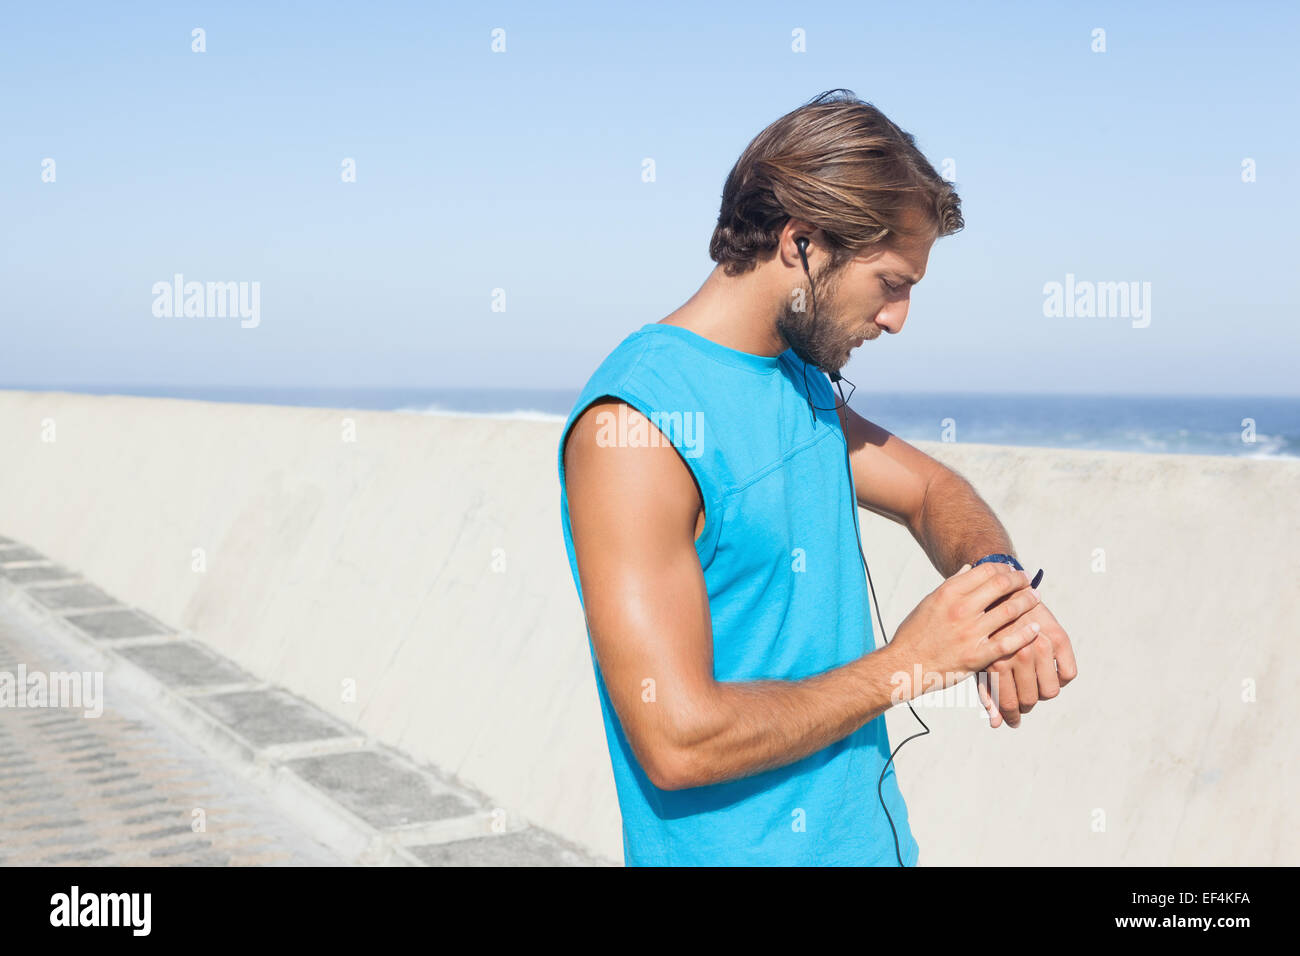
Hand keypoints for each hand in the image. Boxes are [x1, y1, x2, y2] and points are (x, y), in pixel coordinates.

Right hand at [887, 562, 1042, 702]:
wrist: (904, 665)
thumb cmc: (915, 633)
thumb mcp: (929, 602)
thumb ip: (951, 585)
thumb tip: (969, 568)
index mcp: (947, 593)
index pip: (985, 571)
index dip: (1004, 568)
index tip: (1012, 570)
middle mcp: (960, 610)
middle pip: (1000, 586)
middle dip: (1019, 581)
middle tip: (1028, 581)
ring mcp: (969, 633)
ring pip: (1009, 611)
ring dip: (1027, 602)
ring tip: (1035, 599)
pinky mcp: (976, 656)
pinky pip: (1008, 643)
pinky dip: (1025, 634)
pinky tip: (1035, 629)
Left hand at [976, 598, 1078, 727]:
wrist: (1003, 589)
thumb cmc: (988, 628)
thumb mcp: (982, 656)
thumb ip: (987, 690)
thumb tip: (997, 724)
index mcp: (996, 659)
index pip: (1008, 702)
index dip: (1011, 716)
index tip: (1013, 721)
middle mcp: (1019, 654)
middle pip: (1031, 700)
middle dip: (1026, 704)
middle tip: (1024, 699)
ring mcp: (1041, 645)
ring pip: (1051, 691)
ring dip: (1043, 692)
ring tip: (1036, 684)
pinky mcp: (1059, 637)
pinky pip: (1069, 674)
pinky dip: (1062, 677)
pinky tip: (1052, 671)